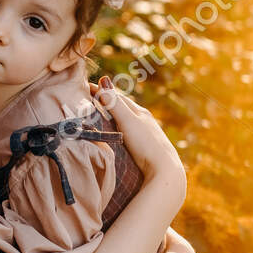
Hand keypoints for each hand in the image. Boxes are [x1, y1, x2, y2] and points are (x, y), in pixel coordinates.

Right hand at [93, 78, 184, 202]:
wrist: (165, 170)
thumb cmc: (146, 144)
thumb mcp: (128, 121)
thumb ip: (115, 104)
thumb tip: (103, 82)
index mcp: (141, 112)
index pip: (118, 97)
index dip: (102, 91)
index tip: (86, 87)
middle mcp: (145, 121)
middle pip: (124, 106)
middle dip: (109, 100)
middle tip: (91, 96)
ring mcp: (147, 134)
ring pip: (127, 120)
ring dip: (114, 114)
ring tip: (102, 113)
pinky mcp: (146, 148)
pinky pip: (129, 132)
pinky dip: (120, 128)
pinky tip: (118, 134)